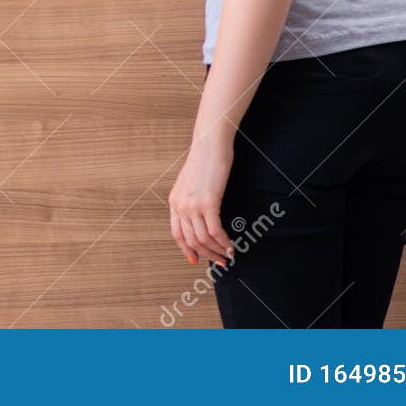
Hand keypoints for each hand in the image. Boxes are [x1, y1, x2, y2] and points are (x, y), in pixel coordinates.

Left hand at [169, 138, 235, 267]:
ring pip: (204, 239)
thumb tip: (200, 217)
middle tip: (220, 261)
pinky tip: (231, 245)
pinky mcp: (208, 202)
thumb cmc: (205, 161)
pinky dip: (224, 242)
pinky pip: (215, 231)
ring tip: (229, 255)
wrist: (209, 144)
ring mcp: (192, 204)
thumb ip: (191, 200)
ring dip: (217, 250)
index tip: (196, 260)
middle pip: (191, 240)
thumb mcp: (191, 183)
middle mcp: (180, 205)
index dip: (187, 249)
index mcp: (174, 201)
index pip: (177, 234)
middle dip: (207, 254)